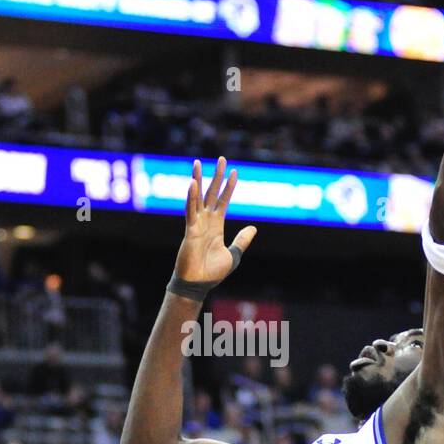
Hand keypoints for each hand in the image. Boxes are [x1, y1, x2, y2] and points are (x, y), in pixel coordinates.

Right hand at [173, 157, 255, 285]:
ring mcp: (196, 224)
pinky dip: (191, 197)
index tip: (235, 172)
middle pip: (211, 193)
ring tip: (198, 162)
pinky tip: (192, 183)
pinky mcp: (189, 230)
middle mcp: (206, 221)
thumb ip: (242, 241)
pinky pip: (190, 210)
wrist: (199, 284)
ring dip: (198, 179)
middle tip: (221, 159)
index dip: (229, 187)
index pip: (223, 201)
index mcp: (216, 226)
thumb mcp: (233, 255)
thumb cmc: (212, 272)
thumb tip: (254, 228)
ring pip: (198, 197)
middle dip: (216, 176)